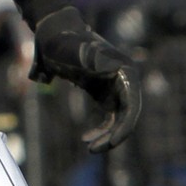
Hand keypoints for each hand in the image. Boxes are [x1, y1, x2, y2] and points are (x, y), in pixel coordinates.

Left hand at [30, 5, 141, 152]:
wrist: (53, 36)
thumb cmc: (65, 43)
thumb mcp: (77, 52)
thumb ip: (93, 59)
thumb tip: (112, 69)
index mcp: (125, 72)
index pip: (132, 106)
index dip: (125, 127)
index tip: (112, 141)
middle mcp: (124, 81)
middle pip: (126, 116)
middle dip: (113, 135)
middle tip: (94, 149)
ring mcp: (114, 88)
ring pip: (116, 120)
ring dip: (106, 136)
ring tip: (89, 147)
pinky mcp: (102, 93)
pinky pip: (107, 117)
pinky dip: (99, 129)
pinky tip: (86, 138)